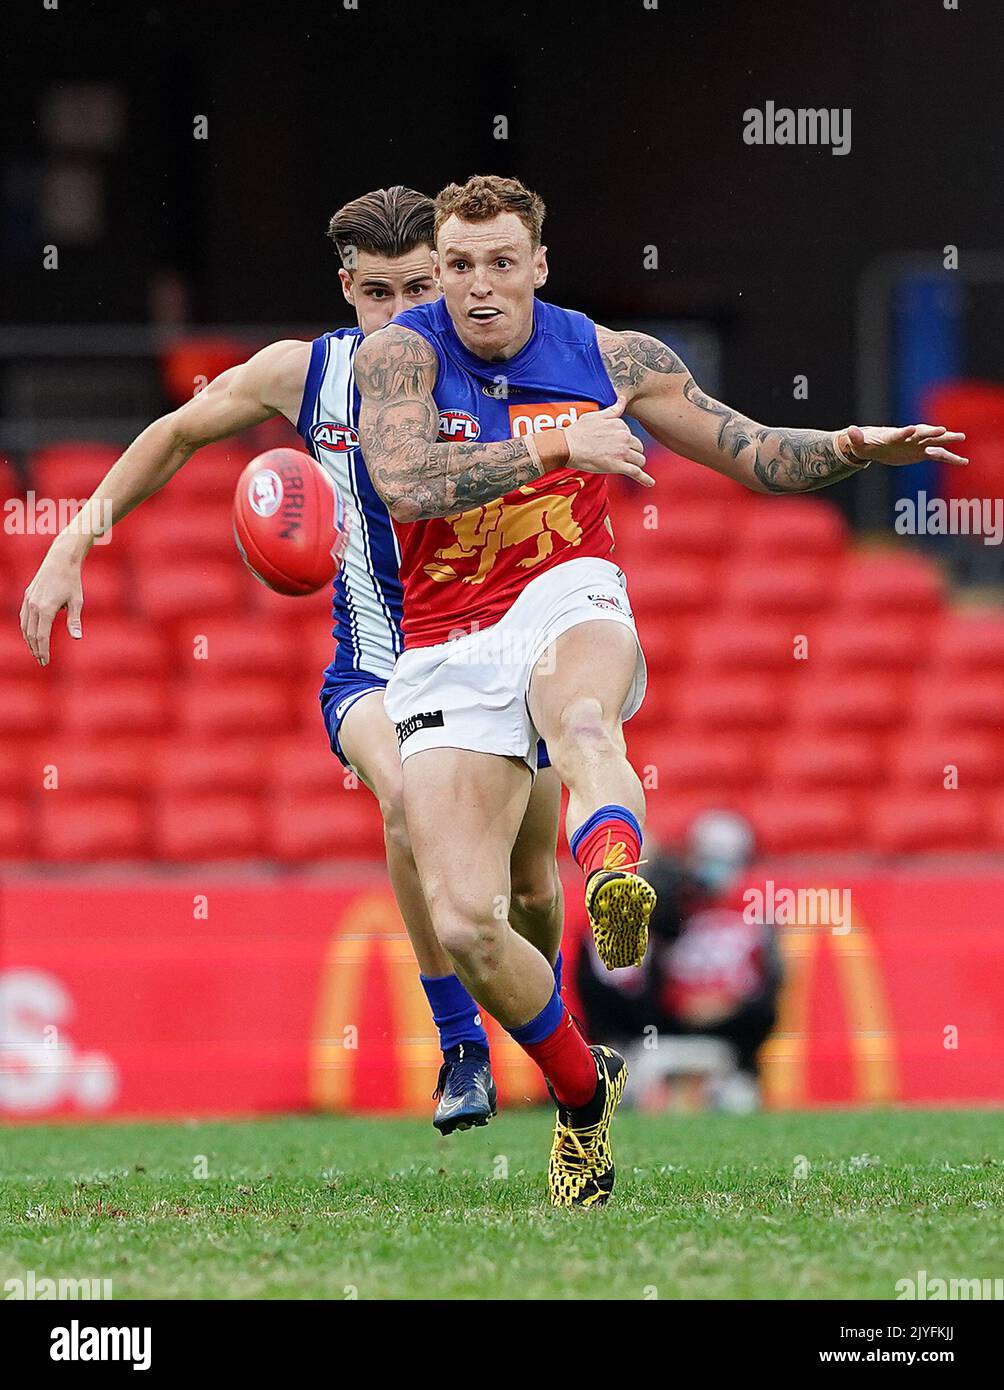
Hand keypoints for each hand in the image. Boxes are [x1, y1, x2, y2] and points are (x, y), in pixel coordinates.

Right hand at [20, 540, 84, 665]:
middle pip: (31, 634)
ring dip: (29, 641)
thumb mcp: (77, 601)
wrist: (60, 560)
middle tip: (41, 661)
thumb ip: (74, 621)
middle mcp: (33, 606)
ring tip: (36, 651)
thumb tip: (77, 638)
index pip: (42, 637)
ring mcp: (28, 601)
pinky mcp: (27, 596)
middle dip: (36, 649)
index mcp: (45, 609)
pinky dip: (26, 629)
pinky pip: (23, 617)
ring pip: (25, 626)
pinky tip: (31, 635)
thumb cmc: (72, 581)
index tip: (46, 661)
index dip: (43, 651)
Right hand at [565, 396, 653, 485]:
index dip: (623, 441)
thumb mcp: (596, 416)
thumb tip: (622, 399)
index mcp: (620, 425)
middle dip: (632, 452)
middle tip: (619, 456)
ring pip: (639, 460)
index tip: (614, 445)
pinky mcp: (618, 466)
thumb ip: (613, 410)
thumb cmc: (578, 431)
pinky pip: (636, 473)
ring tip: (628, 467)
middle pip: (638, 447)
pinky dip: (645, 479)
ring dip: (635, 464)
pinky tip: (650, 483)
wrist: (567, 446)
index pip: (630, 435)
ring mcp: (622, 452)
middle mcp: (624, 437)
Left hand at [844, 423, 967, 466]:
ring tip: (962, 437)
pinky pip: (939, 456)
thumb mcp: (860, 445)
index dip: (906, 432)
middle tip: (943, 430)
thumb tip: (849, 430)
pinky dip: (951, 458)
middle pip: (922, 434)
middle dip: (931, 432)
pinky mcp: (923, 453)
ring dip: (947, 439)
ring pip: (935, 441)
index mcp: (894, 436)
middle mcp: (909, 438)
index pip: (900, 433)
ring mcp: (918, 445)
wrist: (876, 447)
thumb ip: (856, 438)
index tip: (913, 428)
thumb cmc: (867, 445)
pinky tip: (963, 462)